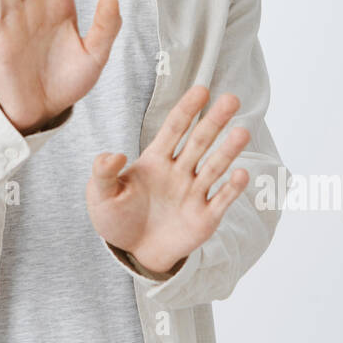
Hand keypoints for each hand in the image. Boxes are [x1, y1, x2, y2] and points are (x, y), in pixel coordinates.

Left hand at [86, 85, 252, 272]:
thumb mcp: (100, 194)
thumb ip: (104, 173)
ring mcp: (194, 193)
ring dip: (228, 150)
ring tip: (242, 132)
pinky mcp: (205, 217)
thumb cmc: (116, 218)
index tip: (201, 90)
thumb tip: (114, 154)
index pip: (174, 129)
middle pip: (199, 142)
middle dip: (214, 121)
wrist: (133, 251)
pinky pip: (221, 200)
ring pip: (214, 167)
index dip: (187, 109)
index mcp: (155, 160)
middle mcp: (179, 172)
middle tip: (232, 99)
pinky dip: (232, 188)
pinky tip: (241, 173)